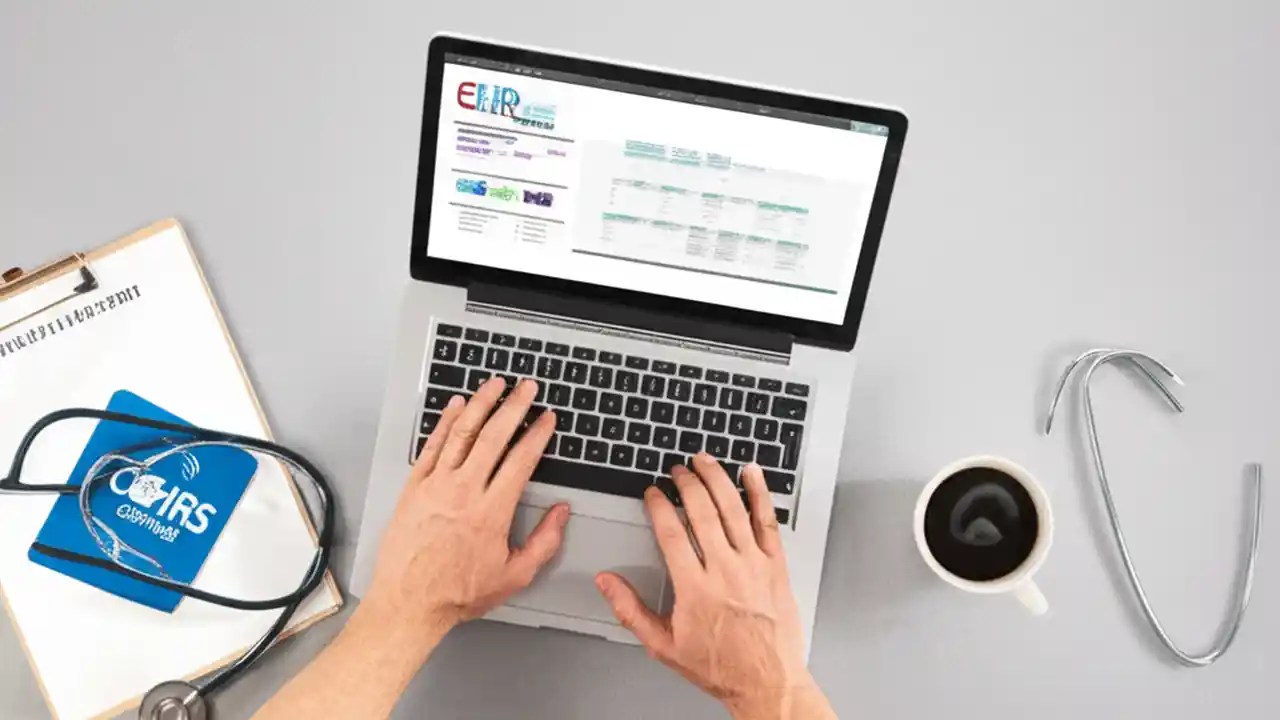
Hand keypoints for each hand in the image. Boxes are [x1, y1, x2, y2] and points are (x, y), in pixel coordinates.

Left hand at [362, 378, 569, 652]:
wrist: (408, 603)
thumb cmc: (457, 593)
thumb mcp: (514, 576)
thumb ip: (544, 542)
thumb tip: (560, 513)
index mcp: (492, 511)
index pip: (521, 460)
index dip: (538, 434)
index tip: (547, 418)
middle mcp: (464, 491)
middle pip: (494, 436)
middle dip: (514, 406)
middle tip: (527, 388)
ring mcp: (436, 486)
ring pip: (462, 433)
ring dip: (481, 404)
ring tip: (494, 384)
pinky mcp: (414, 487)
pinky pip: (432, 446)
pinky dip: (446, 422)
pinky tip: (456, 407)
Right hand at [595, 455, 832, 719]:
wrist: (767, 681)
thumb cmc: (719, 666)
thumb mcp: (663, 645)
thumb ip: (630, 610)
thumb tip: (606, 582)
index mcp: (695, 589)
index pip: (672, 533)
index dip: (660, 507)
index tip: (653, 493)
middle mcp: (725, 571)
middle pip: (702, 512)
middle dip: (687, 484)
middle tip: (677, 470)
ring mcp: (754, 565)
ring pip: (733, 509)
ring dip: (717, 479)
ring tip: (704, 461)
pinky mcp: (776, 565)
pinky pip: (768, 521)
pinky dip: (759, 493)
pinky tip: (752, 473)